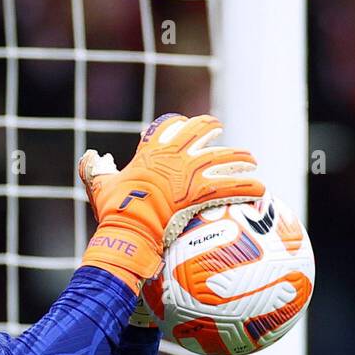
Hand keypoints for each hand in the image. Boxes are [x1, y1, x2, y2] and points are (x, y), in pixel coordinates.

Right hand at [79, 114, 264, 292]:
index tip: (185, 125)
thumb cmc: (114, 211)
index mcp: (150, 152)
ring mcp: (188, 173)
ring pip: (222, 157)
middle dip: (210, 128)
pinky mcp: (201, 192)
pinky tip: (262, 189)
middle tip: (219, 128)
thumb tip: (92, 156)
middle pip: (199, 132)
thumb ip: (95, 169)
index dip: (178, 124)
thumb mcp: (99, 187)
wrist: (129, 229)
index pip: (168, 127)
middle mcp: (173, 157)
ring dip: (239, 156)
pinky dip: (247, 187)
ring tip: (251, 159)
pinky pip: (231, 186)